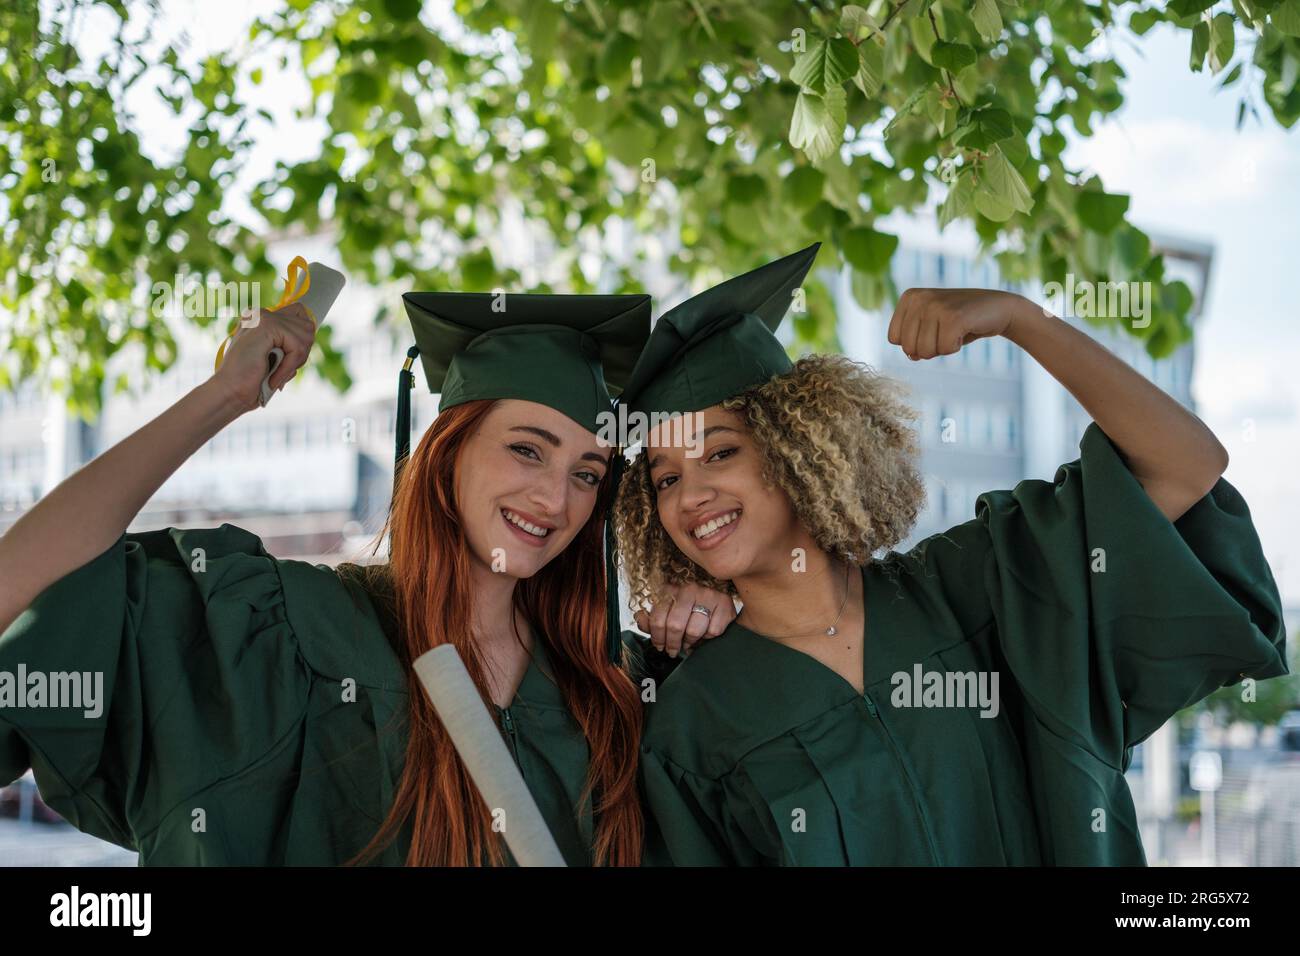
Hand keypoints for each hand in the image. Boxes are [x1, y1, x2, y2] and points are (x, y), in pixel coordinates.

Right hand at [211, 301, 317, 413]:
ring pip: (306, 336)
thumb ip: (288, 344)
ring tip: (276, 373)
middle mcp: (262, 314)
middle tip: (282, 369)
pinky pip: (297, 346)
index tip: (291, 360)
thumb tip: (311, 332)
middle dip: (302, 352)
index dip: (302, 339)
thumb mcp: (274, 359)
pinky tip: (273, 376)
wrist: (229, 391)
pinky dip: (289, 366)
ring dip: (295, 361)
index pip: (300, 314)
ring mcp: (263, 317)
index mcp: (261, 319)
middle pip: (307, 325)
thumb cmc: (250, 381)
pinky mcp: (267, 326)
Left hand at [634, 582, 736, 657]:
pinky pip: (712, 631)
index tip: (660, 646)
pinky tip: (705, 633)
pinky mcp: (725, 604)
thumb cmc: (689, 608)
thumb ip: (651, 618)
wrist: (718, 597)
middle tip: (673, 650)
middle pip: (675, 626)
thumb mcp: (667, 611)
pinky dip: (708, 637)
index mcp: (670, 589)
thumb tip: (641, 619)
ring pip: (694, 631)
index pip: (657, 619)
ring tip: (689, 642)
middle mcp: (689, 589)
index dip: (657, 638)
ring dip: (690, 642)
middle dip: (673, 643)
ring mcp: (708, 595)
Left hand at [887, 288, 1026, 360]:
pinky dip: (955, 347)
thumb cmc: (959, 321)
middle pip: (908, 348)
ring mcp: (935, 306)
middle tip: (946, 331)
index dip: (915, 343)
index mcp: (909, 297)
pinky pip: (944, 350)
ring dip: (942, 347)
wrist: (998, 308)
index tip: (934, 328)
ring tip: (955, 329)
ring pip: (924, 352)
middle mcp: (919, 298)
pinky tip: (965, 330)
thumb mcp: (929, 327)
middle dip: (929, 348)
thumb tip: (911, 355)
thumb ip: (912, 340)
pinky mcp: (953, 317)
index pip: (894, 339)